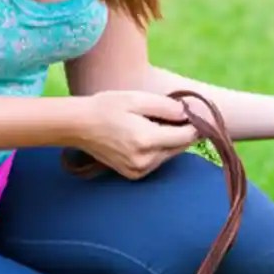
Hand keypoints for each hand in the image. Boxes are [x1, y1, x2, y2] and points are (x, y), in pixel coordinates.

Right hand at [75, 90, 198, 179]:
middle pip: (181, 147)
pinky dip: (158, 149)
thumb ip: (167, 107)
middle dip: (182, 131)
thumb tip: (187, 113)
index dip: (193, 123)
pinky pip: (157, 161)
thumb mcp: (138, 99)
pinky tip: (145, 136)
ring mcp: (139, 171)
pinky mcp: (134, 175)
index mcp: (147, 140)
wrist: (79, 126)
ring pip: (170, 155)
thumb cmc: (107, 107)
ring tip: (153, 124)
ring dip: (170, 141)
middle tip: (171, 115)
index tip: (190, 112)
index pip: (186, 136)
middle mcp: (145, 161)